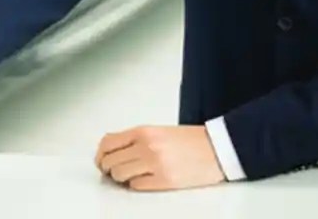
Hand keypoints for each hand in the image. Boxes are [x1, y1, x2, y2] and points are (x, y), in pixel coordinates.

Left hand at [95, 125, 224, 190]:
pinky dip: (136, 185)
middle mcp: (146, 146)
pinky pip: (136, 186)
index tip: (101, 160)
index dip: (100, 154)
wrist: (217, 149)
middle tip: (114, 171)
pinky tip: (144, 180)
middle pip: (109, 161)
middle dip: (108, 169)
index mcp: (143, 131)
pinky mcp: (165, 181)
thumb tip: (110, 147)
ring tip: (131, 176)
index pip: (107, 143)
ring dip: (121, 178)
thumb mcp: (157, 131)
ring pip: (119, 175)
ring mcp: (155, 164)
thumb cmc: (190, 140)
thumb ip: (133, 138)